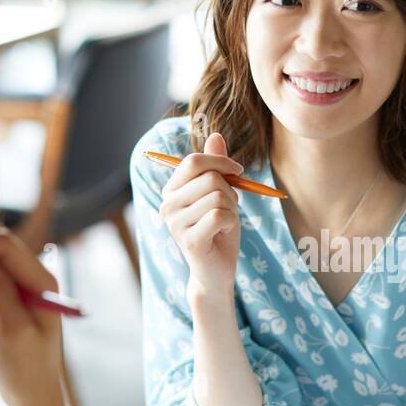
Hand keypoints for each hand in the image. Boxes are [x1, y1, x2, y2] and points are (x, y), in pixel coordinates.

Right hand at [158, 132, 242, 305]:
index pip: (193, 161)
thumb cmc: (218, 230)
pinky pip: (220, 215)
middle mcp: (167, 205)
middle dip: (230, 191)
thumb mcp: (219, 193)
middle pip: (210, 178)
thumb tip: (216, 135)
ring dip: (232, 209)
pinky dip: (231, 222)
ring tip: (224, 223)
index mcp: (171, 190)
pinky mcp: (189, 240)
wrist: (216, 270)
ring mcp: (175, 223)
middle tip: (229, 208)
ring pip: (218, 197)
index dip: (221, 162)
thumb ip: (215, 166)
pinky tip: (223, 233)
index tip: (238, 171)